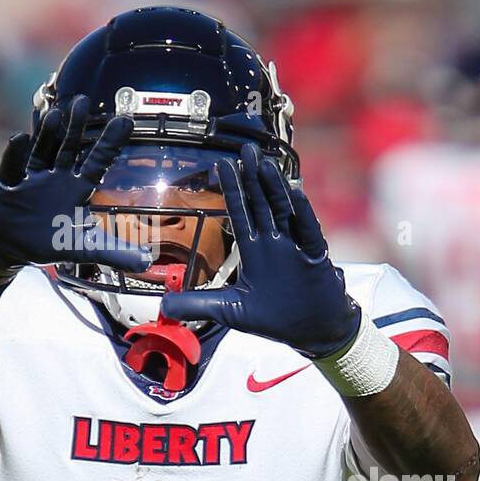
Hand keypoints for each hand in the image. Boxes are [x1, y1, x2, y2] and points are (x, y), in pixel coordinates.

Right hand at [0, 96, 152, 272]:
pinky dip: (14, 154)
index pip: (97, 161)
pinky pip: (11, 167)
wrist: (6, 244)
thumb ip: (114, 252)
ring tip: (56, 114)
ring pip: (42, 150)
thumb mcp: (82, 247)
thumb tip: (146, 262)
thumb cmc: (45, 239)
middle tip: (84, 101)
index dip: (110, 142)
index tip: (126, 120)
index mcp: (77, 187)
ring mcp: (31, 176)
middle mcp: (56, 175)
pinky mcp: (8, 183)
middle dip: (76, 126)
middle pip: (69, 147)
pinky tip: (19, 138)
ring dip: (48, 133)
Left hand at [161, 144, 360, 357]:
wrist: (312, 331)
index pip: (240, 213)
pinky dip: (303, 214)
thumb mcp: (230, 311)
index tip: (223, 164)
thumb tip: (163, 307)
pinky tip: (296, 193)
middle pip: (262, 203)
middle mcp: (274, 243)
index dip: (232, 189)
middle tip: (245, 149)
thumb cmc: (275, 317)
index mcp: (254, 250)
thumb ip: (197, 304)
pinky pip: (309, 232)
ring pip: (284, 211)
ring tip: (264, 164)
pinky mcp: (316, 258)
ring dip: (274, 188)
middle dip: (252, 177)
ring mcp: (296, 247)